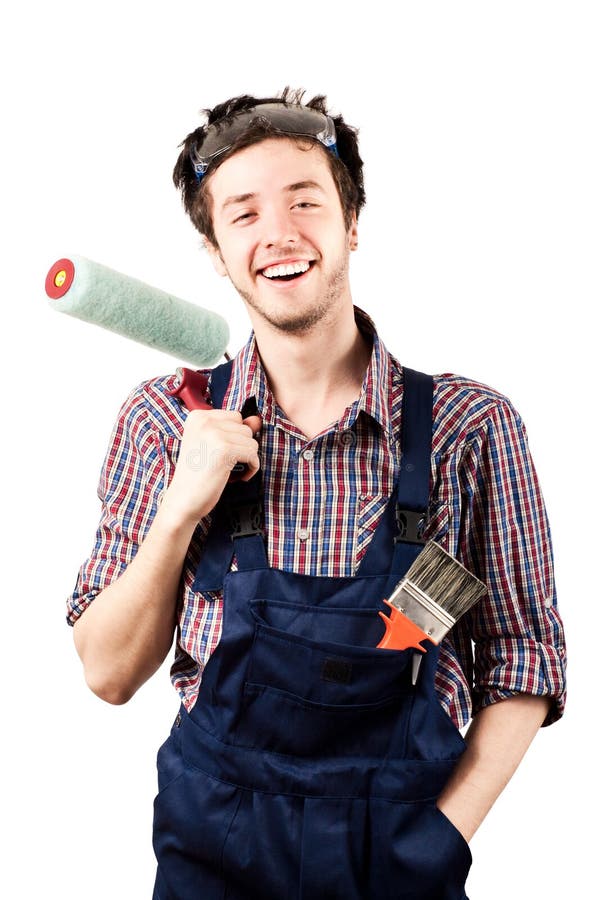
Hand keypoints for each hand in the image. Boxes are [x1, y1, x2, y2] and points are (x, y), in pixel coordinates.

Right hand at [163, 409, 260, 525]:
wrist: (183, 499)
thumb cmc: (197, 474)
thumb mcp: (213, 445)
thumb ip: (234, 430)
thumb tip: (256, 420)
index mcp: (197, 416)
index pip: (235, 417)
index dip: (235, 438)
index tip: (223, 453)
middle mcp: (204, 421)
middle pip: (245, 428)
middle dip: (242, 448)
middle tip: (225, 464)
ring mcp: (214, 434)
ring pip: (251, 441)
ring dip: (247, 459)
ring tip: (230, 471)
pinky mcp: (224, 450)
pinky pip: (253, 454)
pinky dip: (251, 468)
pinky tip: (238, 477)